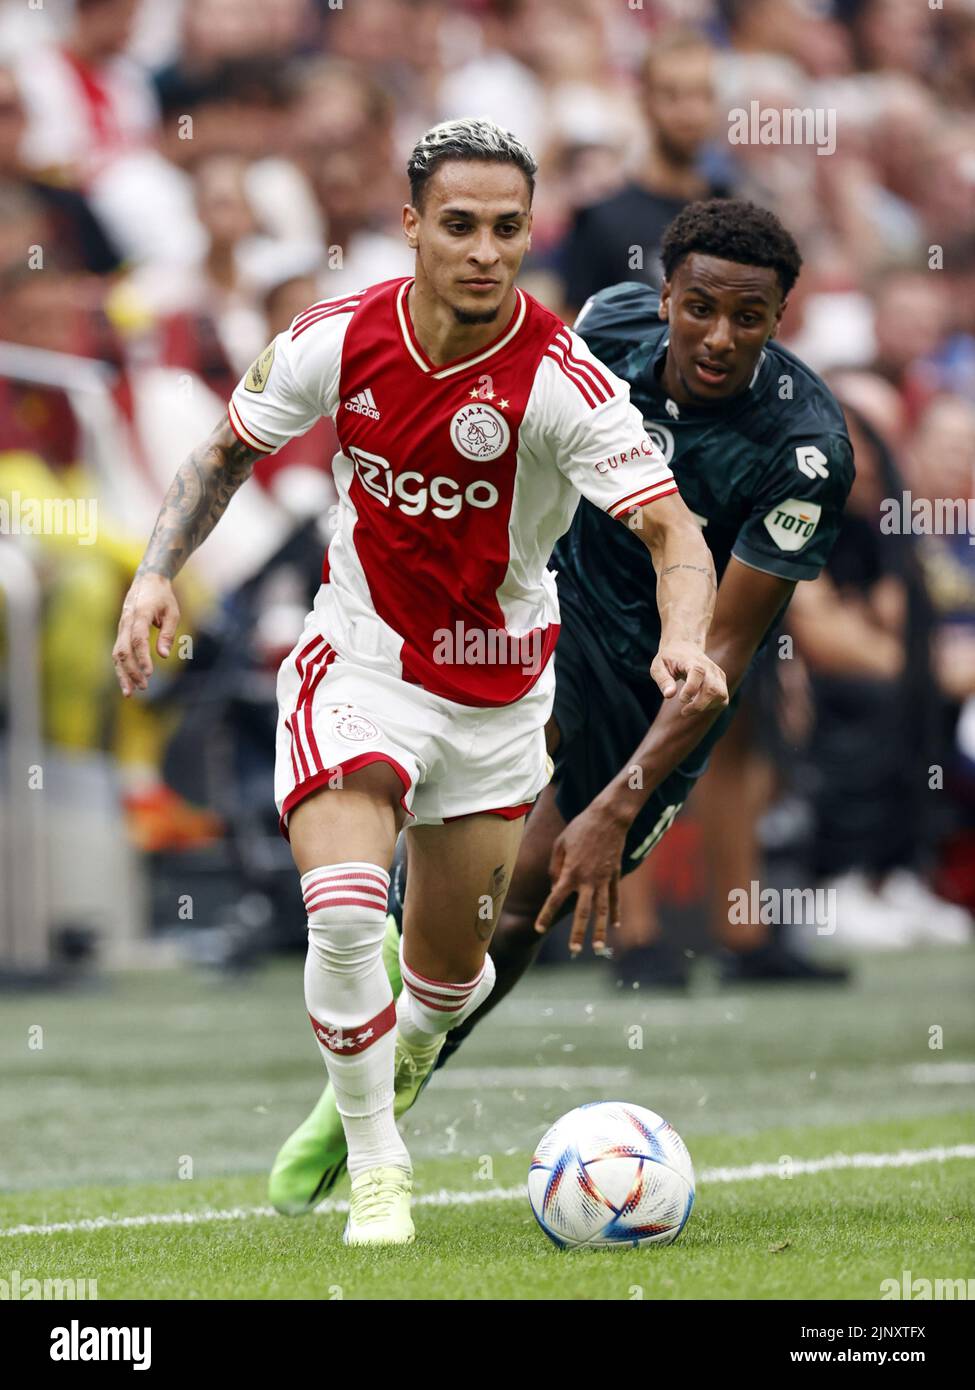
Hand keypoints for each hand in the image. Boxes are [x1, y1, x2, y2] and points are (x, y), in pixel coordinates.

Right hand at [112, 573, 179, 695]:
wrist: (147, 580)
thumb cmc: (163, 596)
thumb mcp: (172, 612)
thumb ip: (168, 633)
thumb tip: (164, 655)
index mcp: (139, 614)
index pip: (138, 639)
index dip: (142, 657)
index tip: (150, 673)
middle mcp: (126, 622)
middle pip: (123, 650)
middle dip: (131, 671)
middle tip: (144, 687)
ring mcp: (121, 627)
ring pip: (117, 654)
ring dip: (123, 674)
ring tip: (131, 693)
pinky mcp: (121, 632)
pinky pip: (118, 652)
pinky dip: (121, 668)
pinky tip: (128, 682)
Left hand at [534, 802, 627, 955]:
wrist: (609, 817)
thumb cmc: (580, 828)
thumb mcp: (560, 844)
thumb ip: (555, 868)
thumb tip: (555, 888)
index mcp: (570, 872)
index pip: (555, 899)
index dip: (545, 914)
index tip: (538, 928)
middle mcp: (588, 880)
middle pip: (582, 912)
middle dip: (577, 933)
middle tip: (574, 950)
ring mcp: (604, 879)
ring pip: (601, 910)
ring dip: (599, 930)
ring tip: (597, 947)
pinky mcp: (615, 875)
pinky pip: (615, 897)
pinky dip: (615, 912)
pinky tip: (615, 925)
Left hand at [650, 642, 727, 715]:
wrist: (684, 646)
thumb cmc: (669, 659)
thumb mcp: (658, 667)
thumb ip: (663, 680)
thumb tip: (669, 695)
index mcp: (692, 661)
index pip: (698, 673)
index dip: (691, 689)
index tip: (681, 700)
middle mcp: (709, 667)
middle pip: (712, 689)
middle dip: (698, 705)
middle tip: (684, 711)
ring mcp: (718, 674)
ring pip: (721, 695)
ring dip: (706, 706)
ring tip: (691, 707)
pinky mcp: (721, 682)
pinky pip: (723, 699)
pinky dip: (712, 706)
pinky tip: (698, 703)